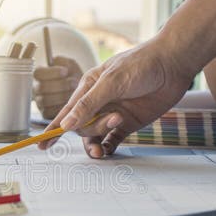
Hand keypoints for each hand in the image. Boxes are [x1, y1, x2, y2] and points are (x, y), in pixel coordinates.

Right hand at [33, 56, 82, 119]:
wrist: (80, 91)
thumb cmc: (73, 76)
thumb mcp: (70, 65)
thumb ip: (63, 61)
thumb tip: (54, 61)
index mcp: (40, 74)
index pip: (38, 73)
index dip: (51, 72)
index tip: (65, 71)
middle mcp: (37, 88)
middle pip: (41, 87)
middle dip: (60, 85)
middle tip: (74, 83)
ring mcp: (40, 102)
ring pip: (45, 100)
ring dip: (62, 96)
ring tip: (74, 92)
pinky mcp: (45, 113)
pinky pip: (48, 112)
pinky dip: (60, 108)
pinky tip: (70, 103)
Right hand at [38, 38, 193, 158]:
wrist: (173, 64)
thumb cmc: (141, 65)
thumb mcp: (111, 82)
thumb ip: (88, 104)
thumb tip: (66, 125)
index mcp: (88, 88)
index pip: (66, 113)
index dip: (53, 129)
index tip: (42, 146)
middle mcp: (99, 102)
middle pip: (82, 127)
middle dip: (92, 129)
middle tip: (114, 119)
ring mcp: (113, 114)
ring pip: (96, 136)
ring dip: (98, 142)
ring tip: (106, 145)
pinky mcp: (129, 123)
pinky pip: (113, 140)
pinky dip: (109, 147)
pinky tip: (108, 151)